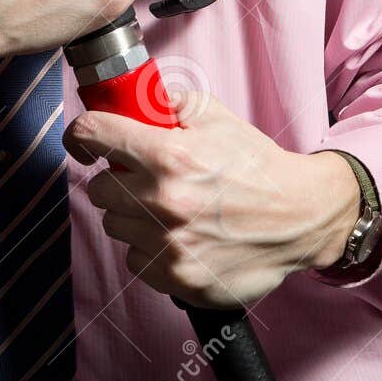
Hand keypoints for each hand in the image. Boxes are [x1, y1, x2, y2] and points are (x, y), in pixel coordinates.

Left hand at [63, 91, 361, 308]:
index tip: (82, 141)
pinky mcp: (179, 280)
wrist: (299, 216)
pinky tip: (178, 237)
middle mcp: (163, 202)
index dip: (82, 134)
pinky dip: (150, 250)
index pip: (95, 135)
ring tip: (168, 209)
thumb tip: (132, 100)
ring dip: (132, 217)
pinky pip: (137, 262)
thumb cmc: (256, 164)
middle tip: (142, 178)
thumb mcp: (215, 115)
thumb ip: (168, 103)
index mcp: (169, 156)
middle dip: (116, 180)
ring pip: (116, 227)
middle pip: (98, 189)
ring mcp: (170, 246)